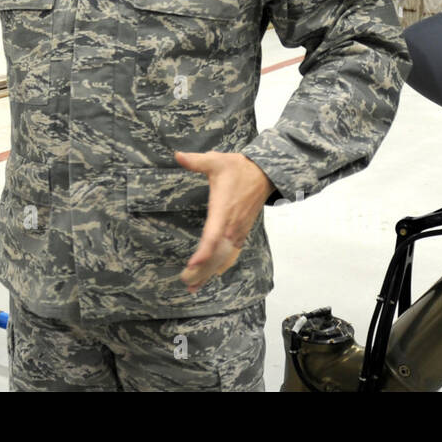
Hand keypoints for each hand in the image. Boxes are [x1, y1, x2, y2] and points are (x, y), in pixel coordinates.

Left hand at [175, 150, 275, 292]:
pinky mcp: (241, 233)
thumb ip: (197, 161)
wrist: (263, 174)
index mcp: (223, 210)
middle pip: (217, 254)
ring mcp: (238, 232)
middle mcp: (231, 226)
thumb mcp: (216, 161)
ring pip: (224, 258)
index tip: (192, 264)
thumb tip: (177, 155)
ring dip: (209, 272)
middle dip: (202, 269)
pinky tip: (212, 275)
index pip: (213, 236)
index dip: (204, 252)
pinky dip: (222, 267)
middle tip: (185, 280)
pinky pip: (232, 255)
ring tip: (193, 285)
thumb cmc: (237, 168)